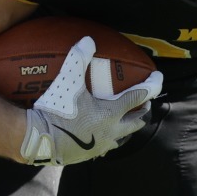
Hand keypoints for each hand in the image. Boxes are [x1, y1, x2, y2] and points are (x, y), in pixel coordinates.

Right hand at [19, 36, 162, 165]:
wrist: (39, 140)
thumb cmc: (57, 110)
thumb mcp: (68, 81)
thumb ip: (79, 58)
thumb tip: (88, 40)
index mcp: (111, 113)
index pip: (138, 97)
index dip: (151, 86)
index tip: (158, 79)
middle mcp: (110, 131)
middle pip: (136, 122)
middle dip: (142, 111)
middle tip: (143, 103)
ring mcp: (100, 146)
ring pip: (121, 138)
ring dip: (125, 128)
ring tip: (123, 120)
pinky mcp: (87, 156)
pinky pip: (103, 148)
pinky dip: (106, 139)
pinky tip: (98, 135)